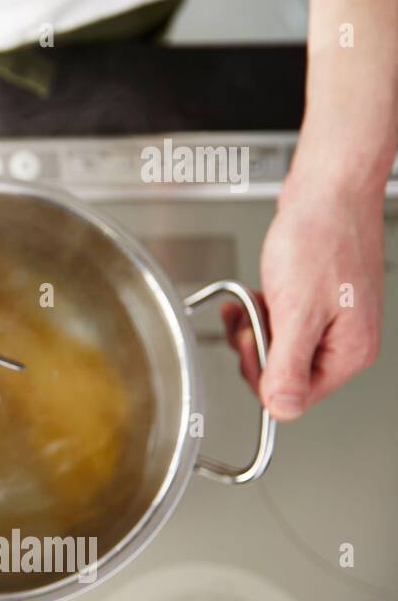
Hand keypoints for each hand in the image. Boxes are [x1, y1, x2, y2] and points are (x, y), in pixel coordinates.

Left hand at [223, 169, 384, 421]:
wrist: (326, 190)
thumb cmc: (319, 238)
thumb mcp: (295, 312)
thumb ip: (287, 366)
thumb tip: (282, 410)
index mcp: (349, 353)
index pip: (296, 396)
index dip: (262, 375)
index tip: (251, 343)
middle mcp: (345, 342)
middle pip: (285, 373)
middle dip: (257, 348)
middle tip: (251, 319)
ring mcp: (333, 322)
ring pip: (278, 346)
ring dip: (256, 326)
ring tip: (254, 299)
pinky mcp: (317, 303)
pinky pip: (280, 322)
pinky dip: (261, 310)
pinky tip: (255, 293)